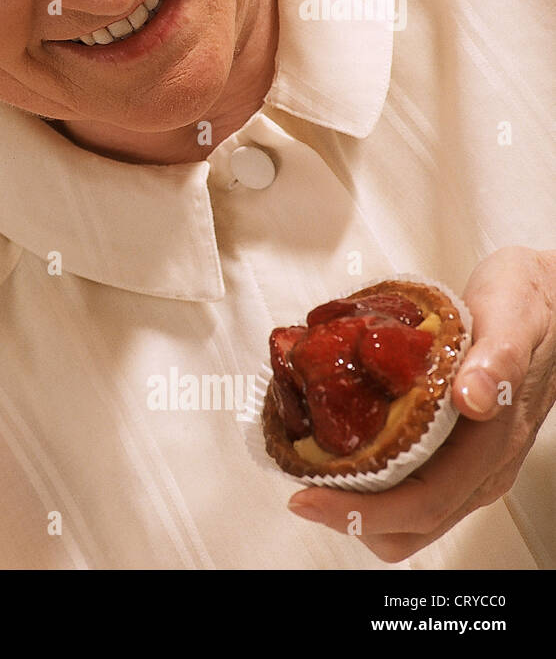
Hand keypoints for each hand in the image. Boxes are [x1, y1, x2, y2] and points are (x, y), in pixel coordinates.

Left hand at [286, 246, 555, 561]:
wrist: (550, 301)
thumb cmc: (530, 303)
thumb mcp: (511, 313)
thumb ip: (495, 355)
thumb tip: (473, 397)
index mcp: (492, 443)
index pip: (424, 503)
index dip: (362, 512)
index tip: (306, 498)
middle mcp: (481, 466)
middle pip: (410, 526)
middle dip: (349, 518)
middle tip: (295, 489)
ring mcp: (469, 463)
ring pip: (407, 514)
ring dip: (355, 504)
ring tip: (306, 470)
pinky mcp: (454, 449)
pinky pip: (407, 484)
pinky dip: (365, 481)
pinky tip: (333, 448)